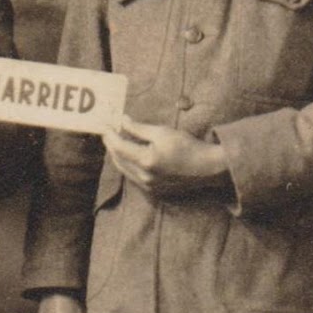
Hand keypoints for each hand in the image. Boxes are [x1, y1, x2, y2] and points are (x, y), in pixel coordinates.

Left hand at [102, 115, 230, 199]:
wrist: (208, 168)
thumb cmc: (188, 146)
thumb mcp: (162, 132)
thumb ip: (139, 128)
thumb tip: (122, 121)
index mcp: (146, 161)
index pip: (119, 147)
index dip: (110, 136)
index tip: (105, 126)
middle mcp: (144, 177)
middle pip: (118, 160)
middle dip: (111, 146)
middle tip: (108, 133)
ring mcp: (149, 186)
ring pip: (125, 170)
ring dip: (118, 157)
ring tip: (116, 143)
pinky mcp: (155, 191)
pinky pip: (134, 177)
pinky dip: (128, 165)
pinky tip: (130, 156)